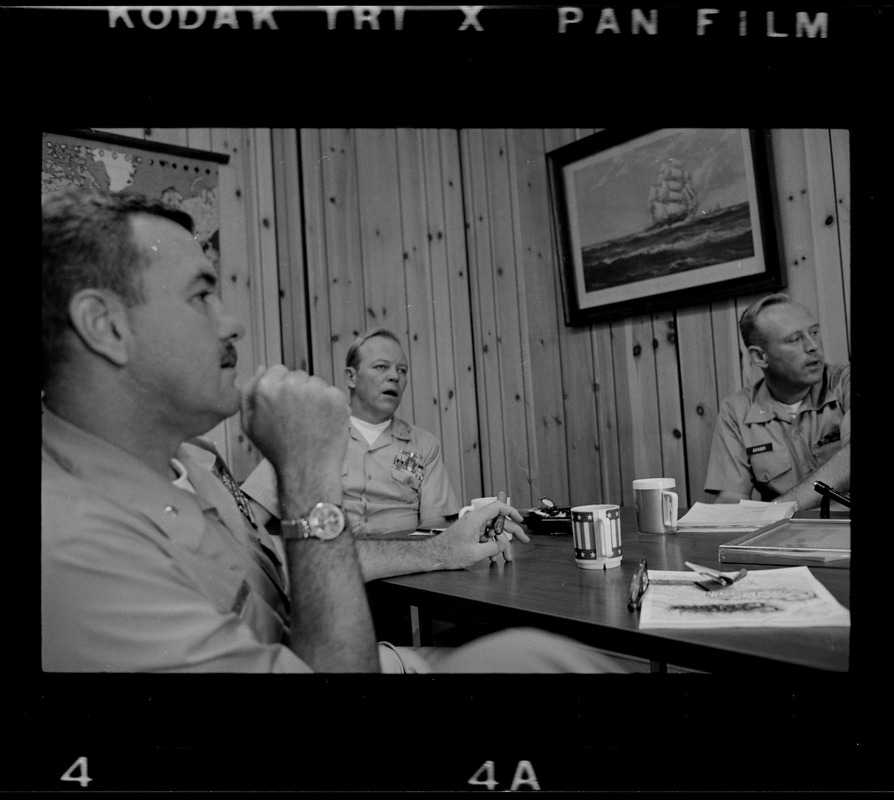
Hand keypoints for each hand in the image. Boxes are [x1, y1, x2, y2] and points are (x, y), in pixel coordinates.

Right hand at [240, 365, 349, 503]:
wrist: (307, 471)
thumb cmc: (278, 450)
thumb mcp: (250, 423)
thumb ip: (250, 391)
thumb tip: (261, 367)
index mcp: (268, 386)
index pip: (278, 371)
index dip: (281, 389)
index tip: (285, 407)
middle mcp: (293, 383)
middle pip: (298, 376)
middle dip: (299, 392)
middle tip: (298, 418)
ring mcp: (317, 389)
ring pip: (317, 384)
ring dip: (316, 398)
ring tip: (311, 423)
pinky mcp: (337, 397)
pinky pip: (333, 393)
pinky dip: (331, 406)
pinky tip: (324, 424)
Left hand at [427, 500, 528, 569]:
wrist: (434, 556)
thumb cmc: (449, 552)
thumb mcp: (476, 553)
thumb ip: (493, 547)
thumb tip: (501, 545)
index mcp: (476, 519)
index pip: (498, 507)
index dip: (511, 511)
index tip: (520, 519)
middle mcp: (475, 520)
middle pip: (499, 522)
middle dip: (512, 533)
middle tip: (524, 539)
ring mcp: (472, 527)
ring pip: (493, 532)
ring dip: (501, 545)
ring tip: (506, 557)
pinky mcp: (470, 534)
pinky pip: (485, 537)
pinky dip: (491, 546)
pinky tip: (493, 557)